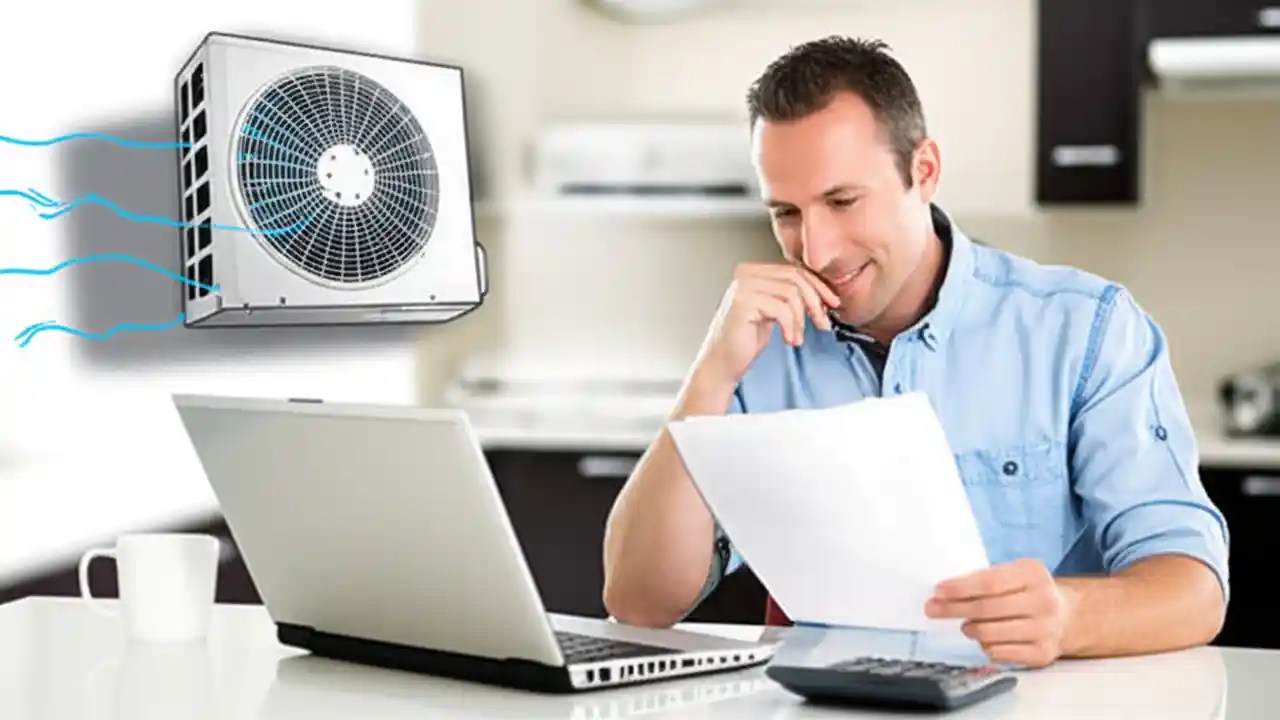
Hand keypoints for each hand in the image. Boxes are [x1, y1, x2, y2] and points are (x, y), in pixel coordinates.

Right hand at [695, 262, 840, 386]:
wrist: (723, 362)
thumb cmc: (747, 339)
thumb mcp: (774, 310)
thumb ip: (790, 294)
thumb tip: (824, 292)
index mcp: (753, 271)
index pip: (794, 269)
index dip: (818, 286)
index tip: (832, 303)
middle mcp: (746, 273)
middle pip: (795, 277)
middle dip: (815, 301)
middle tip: (823, 323)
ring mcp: (743, 286)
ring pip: (791, 293)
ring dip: (801, 319)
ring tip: (797, 337)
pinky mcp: (743, 302)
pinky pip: (782, 309)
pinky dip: (791, 327)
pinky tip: (789, 340)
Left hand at [924, 559, 1077, 667]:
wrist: (1067, 615)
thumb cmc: (1028, 591)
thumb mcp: (1013, 573)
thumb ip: (985, 578)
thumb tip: (945, 592)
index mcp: (1033, 573)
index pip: (989, 582)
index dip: (960, 588)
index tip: (938, 591)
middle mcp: (1043, 601)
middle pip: (987, 608)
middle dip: (953, 609)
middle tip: (933, 609)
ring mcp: (1046, 629)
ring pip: (991, 633)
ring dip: (970, 629)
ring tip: (965, 625)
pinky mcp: (1043, 653)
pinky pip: (1001, 653)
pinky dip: (986, 646)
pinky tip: (986, 639)